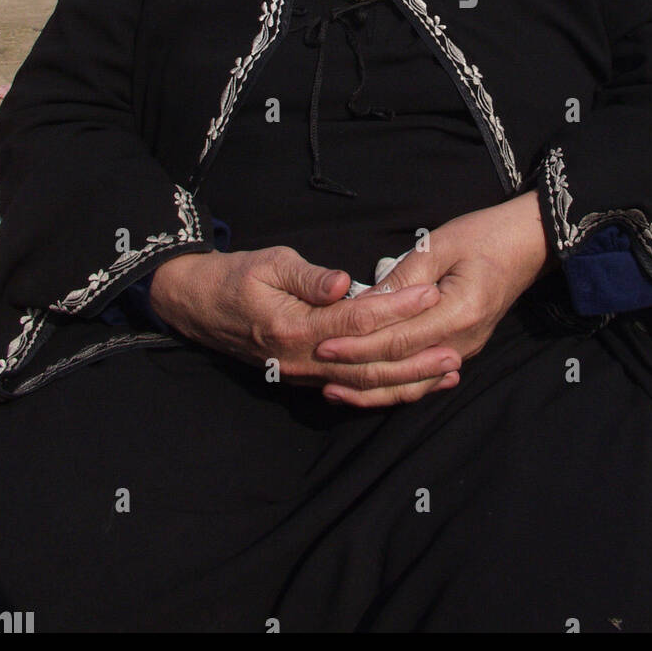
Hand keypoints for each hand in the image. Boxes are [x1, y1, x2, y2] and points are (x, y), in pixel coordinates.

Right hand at [149, 246, 452, 391]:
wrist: (197, 304)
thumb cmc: (235, 276)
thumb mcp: (269, 262)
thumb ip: (308, 276)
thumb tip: (346, 284)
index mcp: (293, 327)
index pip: (356, 320)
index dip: (396, 306)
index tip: (430, 292)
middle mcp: (300, 360)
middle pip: (367, 363)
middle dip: (413, 358)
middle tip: (453, 351)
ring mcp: (302, 373)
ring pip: (363, 383)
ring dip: (407, 381)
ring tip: (447, 373)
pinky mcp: (305, 376)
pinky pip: (351, 386)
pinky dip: (384, 388)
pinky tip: (414, 384)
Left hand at [314, 190, 553, 407]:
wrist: (526, 244)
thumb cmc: (483, 236)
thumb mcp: (438, 245)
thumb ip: (400, 278)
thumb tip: (361, 303)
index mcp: (460, 312)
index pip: (398, 339)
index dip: (358, 344)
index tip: (323, 343)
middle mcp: (464, 341)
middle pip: (402, 366)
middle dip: (356, 368)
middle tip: (316, 365)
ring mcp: (465, 350)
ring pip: (412, 382)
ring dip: (372, 389)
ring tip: (333, 390)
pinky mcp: (461, 349)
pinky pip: (424, 377)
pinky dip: (394, 387)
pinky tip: (368, 389)